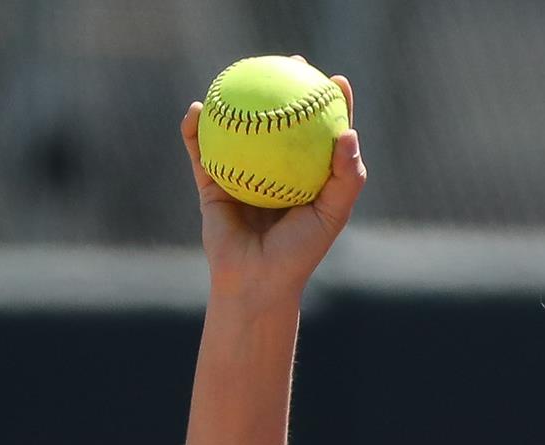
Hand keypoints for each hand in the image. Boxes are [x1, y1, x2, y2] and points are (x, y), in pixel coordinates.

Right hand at [179, 57, 365, 303]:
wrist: (256, 282)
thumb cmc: (300, 253)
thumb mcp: (331, 216)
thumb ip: (346, 178)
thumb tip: (348, 132)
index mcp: (308, 177)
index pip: (323, 134)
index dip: (331, 106)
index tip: (336, 81)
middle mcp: (276, 171)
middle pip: (281, 121)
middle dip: (285, 88)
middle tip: (291, 63)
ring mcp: (243, 174)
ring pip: (239, 130)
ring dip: (237, 98)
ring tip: (238, 73)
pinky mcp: (213, 184)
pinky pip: (201, 150)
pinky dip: (196, 130)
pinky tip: (198, 110)